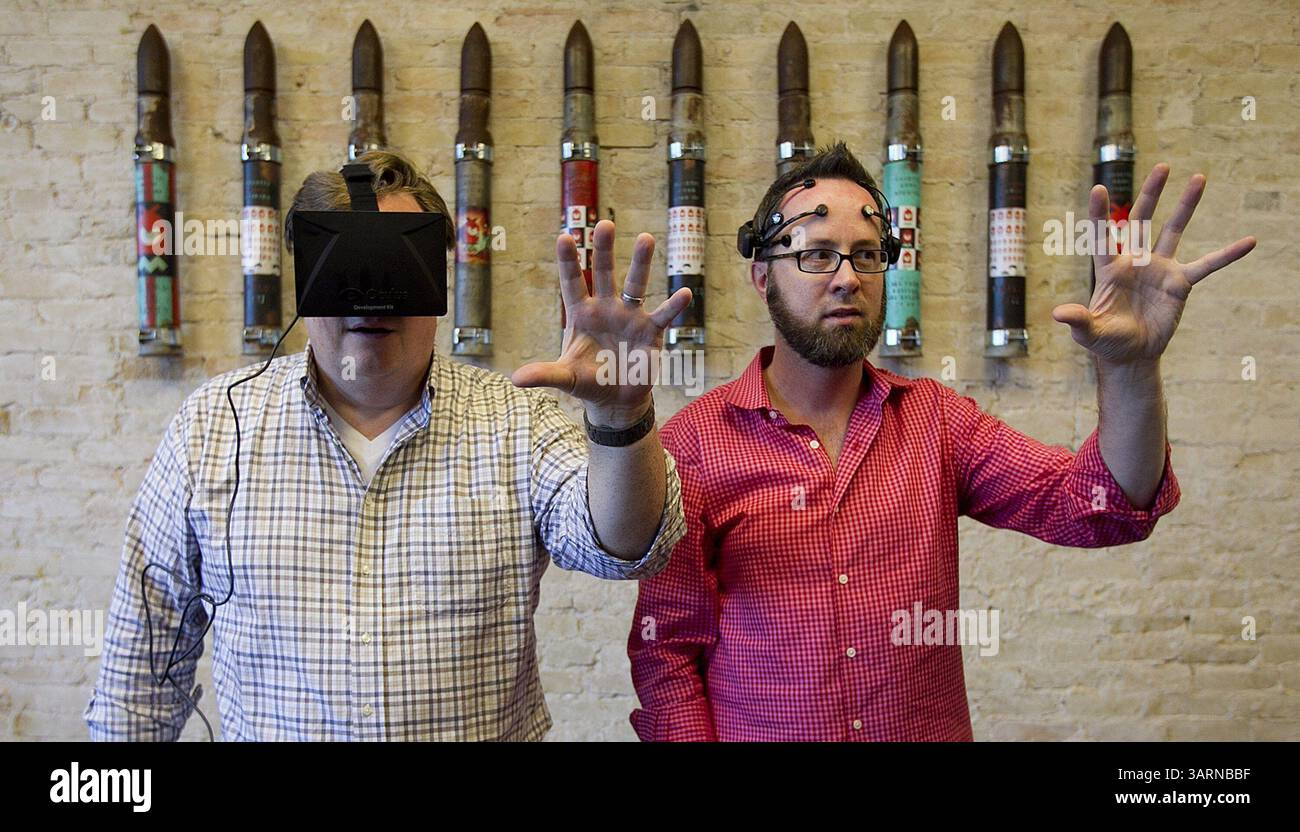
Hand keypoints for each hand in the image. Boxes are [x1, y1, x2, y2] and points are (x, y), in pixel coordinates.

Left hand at [511, 219, 691, 426]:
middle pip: (605, 273)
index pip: (572, 283)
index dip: (568, 262)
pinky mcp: (650, 332)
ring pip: (635, 285)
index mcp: (581, 314)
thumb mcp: (565, 377)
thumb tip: (516, 379)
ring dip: (641, 263)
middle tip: (605, 223)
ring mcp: (630, 317)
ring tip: (645, 238)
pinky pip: (662, 315)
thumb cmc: (588, 382)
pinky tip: (683, 293)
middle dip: (604, 249)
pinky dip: (673, 306)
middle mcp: (606, 309)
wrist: (615, 399)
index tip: (564, 237)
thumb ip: (544, 374)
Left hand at [1051, 163, 1255, 365]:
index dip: (1100, 214)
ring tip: (1199, 178)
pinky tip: (1249, 241)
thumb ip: (1078, 320)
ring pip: (1173, 230)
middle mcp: (1135, 262)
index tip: (1097, 188)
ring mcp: (1159, 269)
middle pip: (1142, 220)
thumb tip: (1058, 314)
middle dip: (1151, 194)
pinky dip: (1227, 255)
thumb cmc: (1105, 341)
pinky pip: (1207, 266)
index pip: (1102, 236)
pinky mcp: (1180, 284)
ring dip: (1186, 205)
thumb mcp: (1089, 332)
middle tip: (1162, 167)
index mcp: (1109, 270)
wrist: (1131, 354)